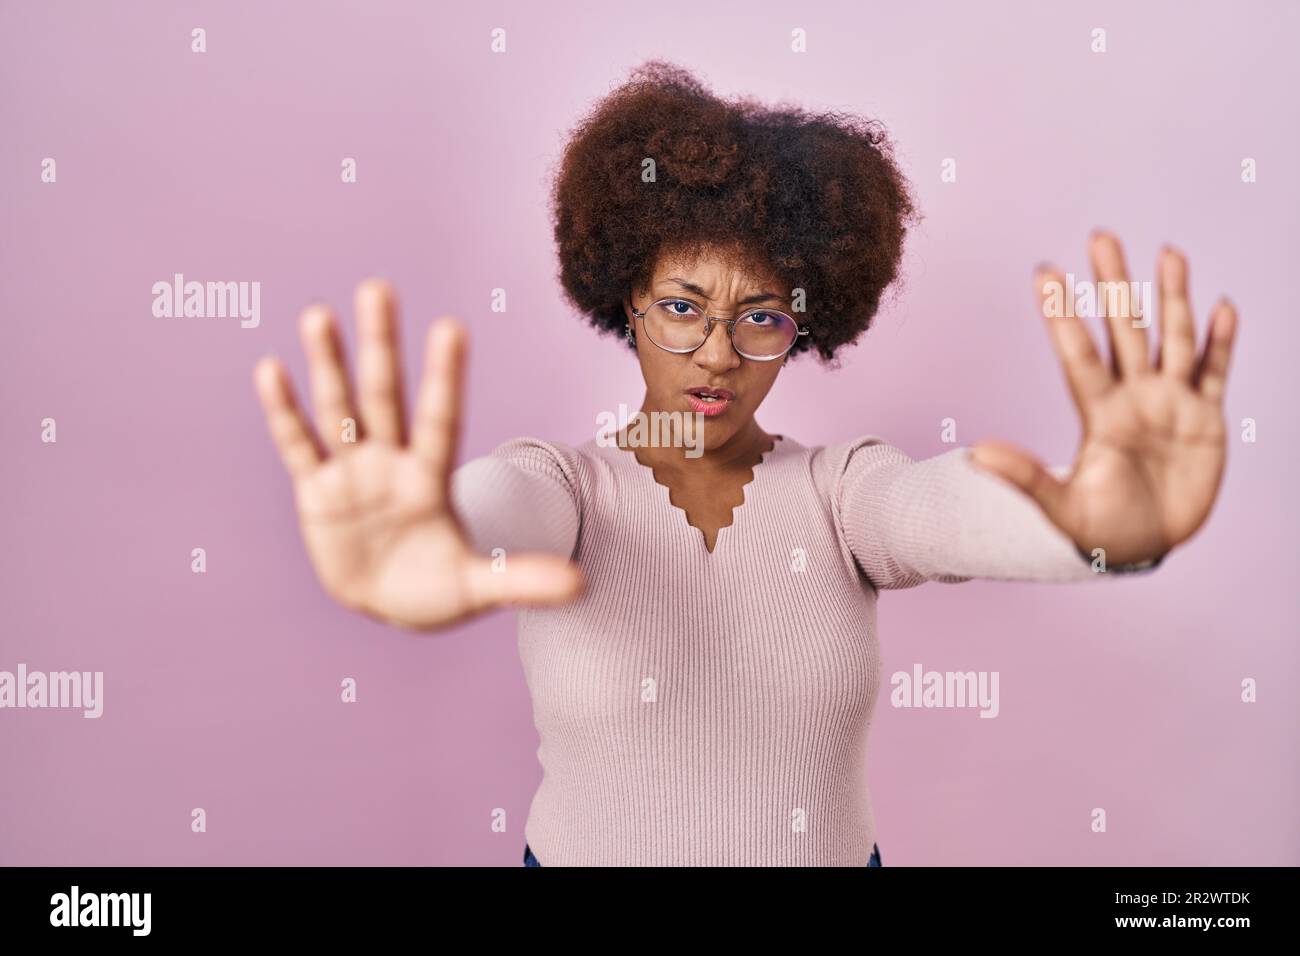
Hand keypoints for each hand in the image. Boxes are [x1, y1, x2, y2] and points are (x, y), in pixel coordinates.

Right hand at [253, 280, 584, 629]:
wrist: (392, 603)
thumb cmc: (439, 591)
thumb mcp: (479, 588)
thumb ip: (521, 580)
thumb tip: (581, 583)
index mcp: (433, 478)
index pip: (442, 419)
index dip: (445, 378)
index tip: (451, 326)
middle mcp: (393, 462)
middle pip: (386, 397)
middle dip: (381, 346)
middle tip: (378, 288)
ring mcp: (353, 473)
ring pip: (339, 410)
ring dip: (328, 366)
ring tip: (319, 315)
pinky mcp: (318, 492)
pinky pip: (300, 446)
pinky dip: (284, 413)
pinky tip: (272, 370)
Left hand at [969, 232, 1238, 565]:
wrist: (1145, 547)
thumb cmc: (1100, 530)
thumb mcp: (1060, 508)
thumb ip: (1025, 478)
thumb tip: (975, 455)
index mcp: (1098, 414)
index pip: (1078, 354)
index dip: (1062, 315)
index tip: (1043, 273)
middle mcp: (1133, 397)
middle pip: (1123, 329)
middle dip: (1113, 284)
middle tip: (1100, 235)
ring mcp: (1170, 403)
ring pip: (1171, 338)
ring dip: (1172, 297)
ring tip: (1168, 253)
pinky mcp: (1206, 418)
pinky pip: (1214, 372)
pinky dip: (1220, 343)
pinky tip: (1221, 307)